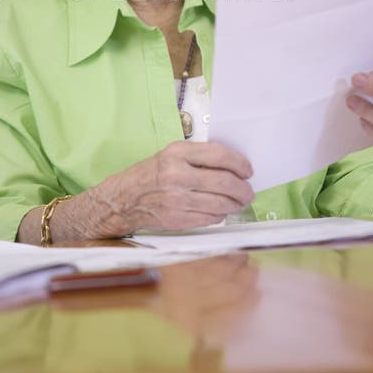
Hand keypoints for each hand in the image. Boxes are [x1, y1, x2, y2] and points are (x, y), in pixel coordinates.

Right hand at [87, 140, 254, 234]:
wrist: (123, 199)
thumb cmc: (150, 174)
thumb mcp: (170, 154)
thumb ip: (199, 156)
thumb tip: (233, 166)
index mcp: (177, 153)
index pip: (220, 155)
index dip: (240, 163)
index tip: (248, 170)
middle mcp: (177, 175)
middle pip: (225, 182)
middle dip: (244, 189)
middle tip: (248, 191)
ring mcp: (177, 199)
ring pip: (221, 203)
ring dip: (236, 204)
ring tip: (239, 202)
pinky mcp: (178, 219)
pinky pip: (210, 218)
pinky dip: (220, 215)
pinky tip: (220, 211)